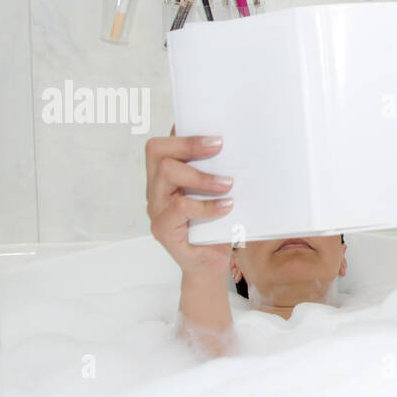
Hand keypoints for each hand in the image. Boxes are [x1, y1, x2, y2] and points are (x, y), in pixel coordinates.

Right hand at [145, 130, 234, 279]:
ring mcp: (155, 208)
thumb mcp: (217, 195)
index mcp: (164, 176)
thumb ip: (217, 173)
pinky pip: (180, 207)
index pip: (163, 144)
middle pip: (157, 151)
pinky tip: (226, 206)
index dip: (182, 132)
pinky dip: (206, 205)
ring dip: (201, 176)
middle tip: (220, 146)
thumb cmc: (215, 226)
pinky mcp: (163, 229)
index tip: (212, 131)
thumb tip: (241, 148)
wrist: (210, 265)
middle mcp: (155, 188)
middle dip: (189, 144)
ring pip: (167, 174)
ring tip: (228, 183)